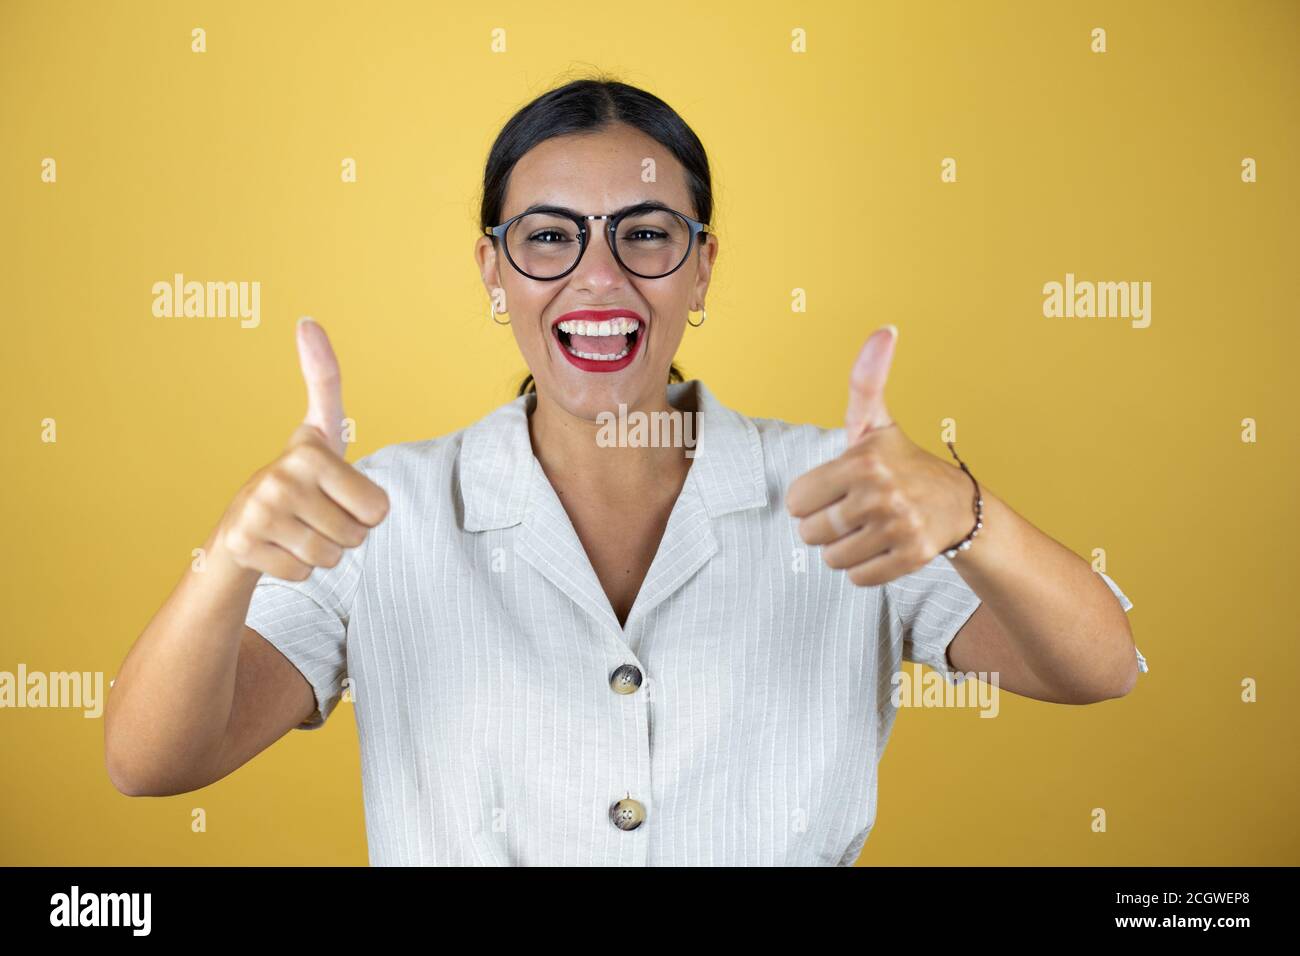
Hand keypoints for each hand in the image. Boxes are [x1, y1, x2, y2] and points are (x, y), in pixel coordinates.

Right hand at [215, 318, 389, 580]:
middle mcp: (281, 478)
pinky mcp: (246, 546)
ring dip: (324, 552)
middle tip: (319, 514)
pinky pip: (303, 574)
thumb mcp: (321, 428)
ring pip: (331, 558)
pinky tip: (280, 547)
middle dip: (346, 534)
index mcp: (310, 452)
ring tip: (300, 529)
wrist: (243, 522)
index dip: (368, 510)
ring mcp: (260, 513)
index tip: (338, 489)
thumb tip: (306, 320)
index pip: (378, 509)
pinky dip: (298, 569)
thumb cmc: (300, 475)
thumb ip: (323, 377)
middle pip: (357, 537)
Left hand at [784, 325, 974, 586]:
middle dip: (823, 527)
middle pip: (809, 532)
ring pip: (831, 558)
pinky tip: (881, 548)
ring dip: (842, 550)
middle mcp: (880, 493)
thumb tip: (885, 329)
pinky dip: (863, 569)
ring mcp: (897, 527)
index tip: (835, 490)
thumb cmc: (903, 464)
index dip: (810, 499)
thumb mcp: (878, 424)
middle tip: (851, 513)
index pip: (796, 500)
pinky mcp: (910, 558)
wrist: (958, 506)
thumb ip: (867, 380)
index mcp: (862, 460)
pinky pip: (857, 578)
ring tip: (866, 530)